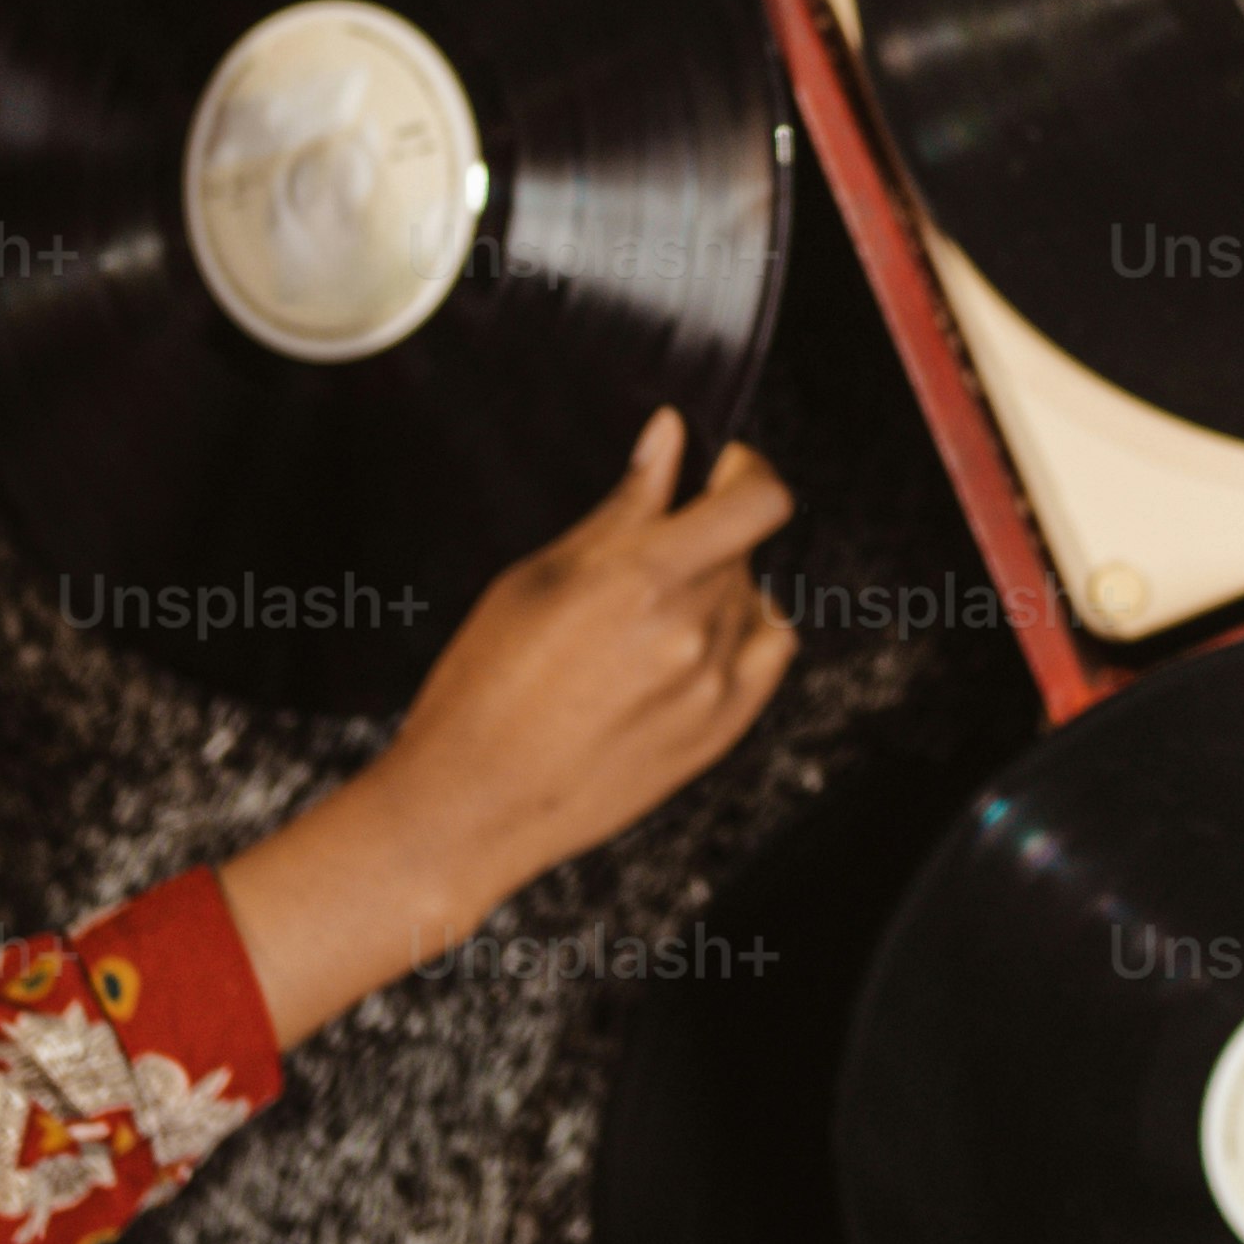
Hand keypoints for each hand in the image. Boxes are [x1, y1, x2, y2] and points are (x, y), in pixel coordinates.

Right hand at [212, 412, 799, 1039]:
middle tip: (644, 557)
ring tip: (650, 616)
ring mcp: (717, 687)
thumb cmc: (485, 688)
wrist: (475, 804)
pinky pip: (768, 656)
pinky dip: (744, 636)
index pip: (758, 499)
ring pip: (755, 600)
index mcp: (646, 579)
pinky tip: (690, 645)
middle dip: (706, 534)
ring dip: (720, 587)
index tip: (721, 466)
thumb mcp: (538, 578)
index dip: (745, 470)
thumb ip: (621, 508)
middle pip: (746, 548)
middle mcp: (696, 631)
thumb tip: (668, 439)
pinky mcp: (723, 732)